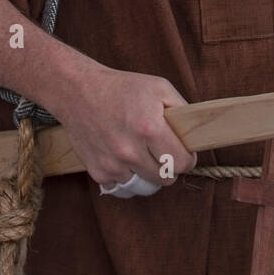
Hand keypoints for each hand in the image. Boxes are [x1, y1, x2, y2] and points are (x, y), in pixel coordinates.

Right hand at [50, 66, 196, 188]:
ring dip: (148, 174)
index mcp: (149, 128)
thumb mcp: (159, 87)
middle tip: (163, 151)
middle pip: (165, 179)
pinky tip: (125, 159)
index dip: (188, 159)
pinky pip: (121, 187)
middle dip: (169, 167)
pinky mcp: (97, 172)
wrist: (78, 92)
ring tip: (144, 155)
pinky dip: (126, 177)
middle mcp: (130, 151)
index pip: (181, 163)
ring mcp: (112, 164)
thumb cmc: (122, 88)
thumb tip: (195, 135)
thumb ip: (182, 111)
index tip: (184, 152)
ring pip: (144, 186)